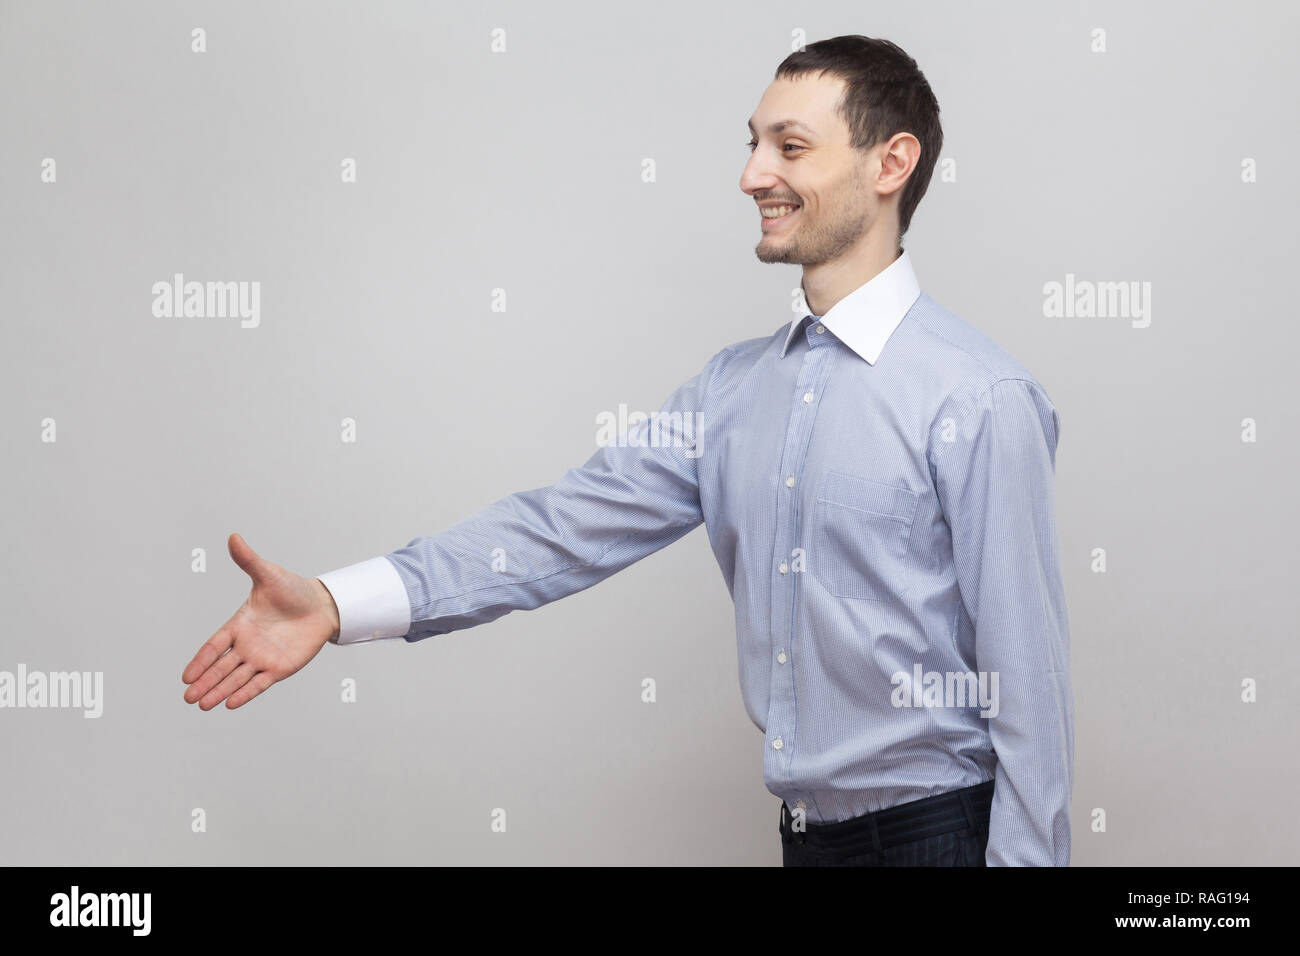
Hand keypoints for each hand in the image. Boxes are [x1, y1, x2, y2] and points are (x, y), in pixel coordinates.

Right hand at [182, 532, 340, 709]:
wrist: (322, 605)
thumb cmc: (293, 589)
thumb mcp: (269, 575)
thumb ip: (249, 561)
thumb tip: (234, 537)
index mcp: (240, 624)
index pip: (214, 646)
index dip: (200, 661)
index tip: (185, 676)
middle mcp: (247, 645)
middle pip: (221, 668)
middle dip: (205, 682)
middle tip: (188, 698)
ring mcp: (263, 658)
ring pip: (236, 679)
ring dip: (219, 691)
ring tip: (202, 705)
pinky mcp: (280, 668)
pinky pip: (259, 684)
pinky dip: (245, 694)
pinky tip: (230, 704)